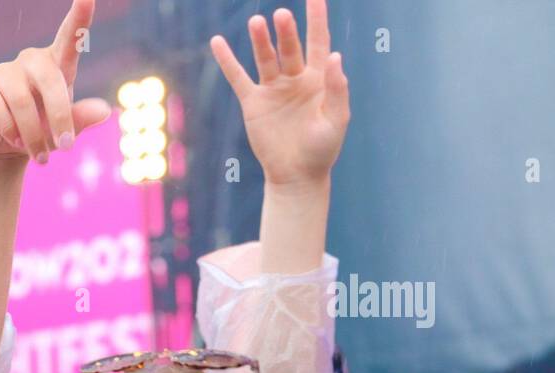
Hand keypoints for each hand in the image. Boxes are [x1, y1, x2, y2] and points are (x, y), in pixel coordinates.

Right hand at [0, 0, 110, 164]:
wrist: (2, 147)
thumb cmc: (40, 130)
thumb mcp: (64, 129)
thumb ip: (81, 118)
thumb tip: (104, 111)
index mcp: (56, 65)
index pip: (70, 37)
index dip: (79, 16)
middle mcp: (30, 61)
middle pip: (49, 80)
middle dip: (60, 117)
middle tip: (66, 148)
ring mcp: (3, 71)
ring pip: (21, 101)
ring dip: (33, 135)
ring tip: (40, 156)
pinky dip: (9, 130)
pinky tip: (15, 142)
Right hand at [210, 0, 349, 186]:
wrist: (296, 175)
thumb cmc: (322, 150)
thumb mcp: (336, 120)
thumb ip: (337, 89)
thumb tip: (336, 57)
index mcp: (319, 79)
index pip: (319, 41)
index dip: (317, 19)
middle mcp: (296, 78)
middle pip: (290, 48)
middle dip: (286, 32)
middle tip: (280, 16)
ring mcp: (273, 89)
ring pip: (266, 58)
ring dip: (260, 40)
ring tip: (256, 21)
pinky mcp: (254, 102)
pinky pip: (238, 78)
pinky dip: (228, 61)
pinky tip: (218, 42)